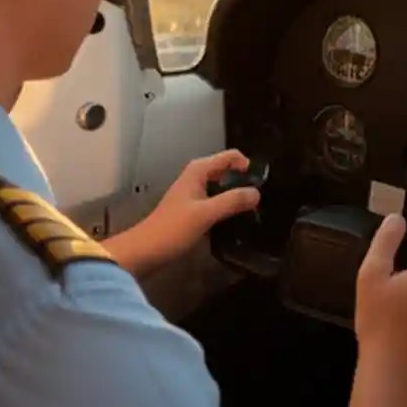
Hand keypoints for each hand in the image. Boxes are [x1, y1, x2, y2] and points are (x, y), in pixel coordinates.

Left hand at [105, 150, 260, 276]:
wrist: (144, 251)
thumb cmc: (173, 228)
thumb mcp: (206, 214)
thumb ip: (232, 201)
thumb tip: (257, 193)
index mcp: (197, 172)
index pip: (229, 156)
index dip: (246, 165)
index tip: (262, 183)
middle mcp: (195, 178)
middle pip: (225, 171)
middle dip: (243, 180)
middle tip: (261, 198)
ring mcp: (192, 195)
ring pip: (220, 187)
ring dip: (235, 195)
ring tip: (253, 209)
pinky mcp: (191, 211)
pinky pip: (215, 202)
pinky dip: (225, 207)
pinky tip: (234, 221)